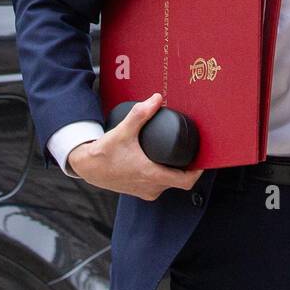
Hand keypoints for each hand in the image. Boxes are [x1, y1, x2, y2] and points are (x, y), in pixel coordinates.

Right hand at [68, 94, 202, 199]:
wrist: (86, 167)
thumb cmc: (103, 153)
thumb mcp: (123, 131)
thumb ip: (140, 114)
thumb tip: (156, 98)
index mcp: (150, 174)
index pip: (185, 181)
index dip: (198, 172)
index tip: (203, 160)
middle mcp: (150, 187)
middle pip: (179, 182)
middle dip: (187, 169)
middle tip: (192, 154)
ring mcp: (145, 191)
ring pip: (169, 185)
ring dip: (175, 173)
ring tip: (179, 157)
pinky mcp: (139, 191)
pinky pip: (159, 186)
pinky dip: (164, 176)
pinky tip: (164, 164)